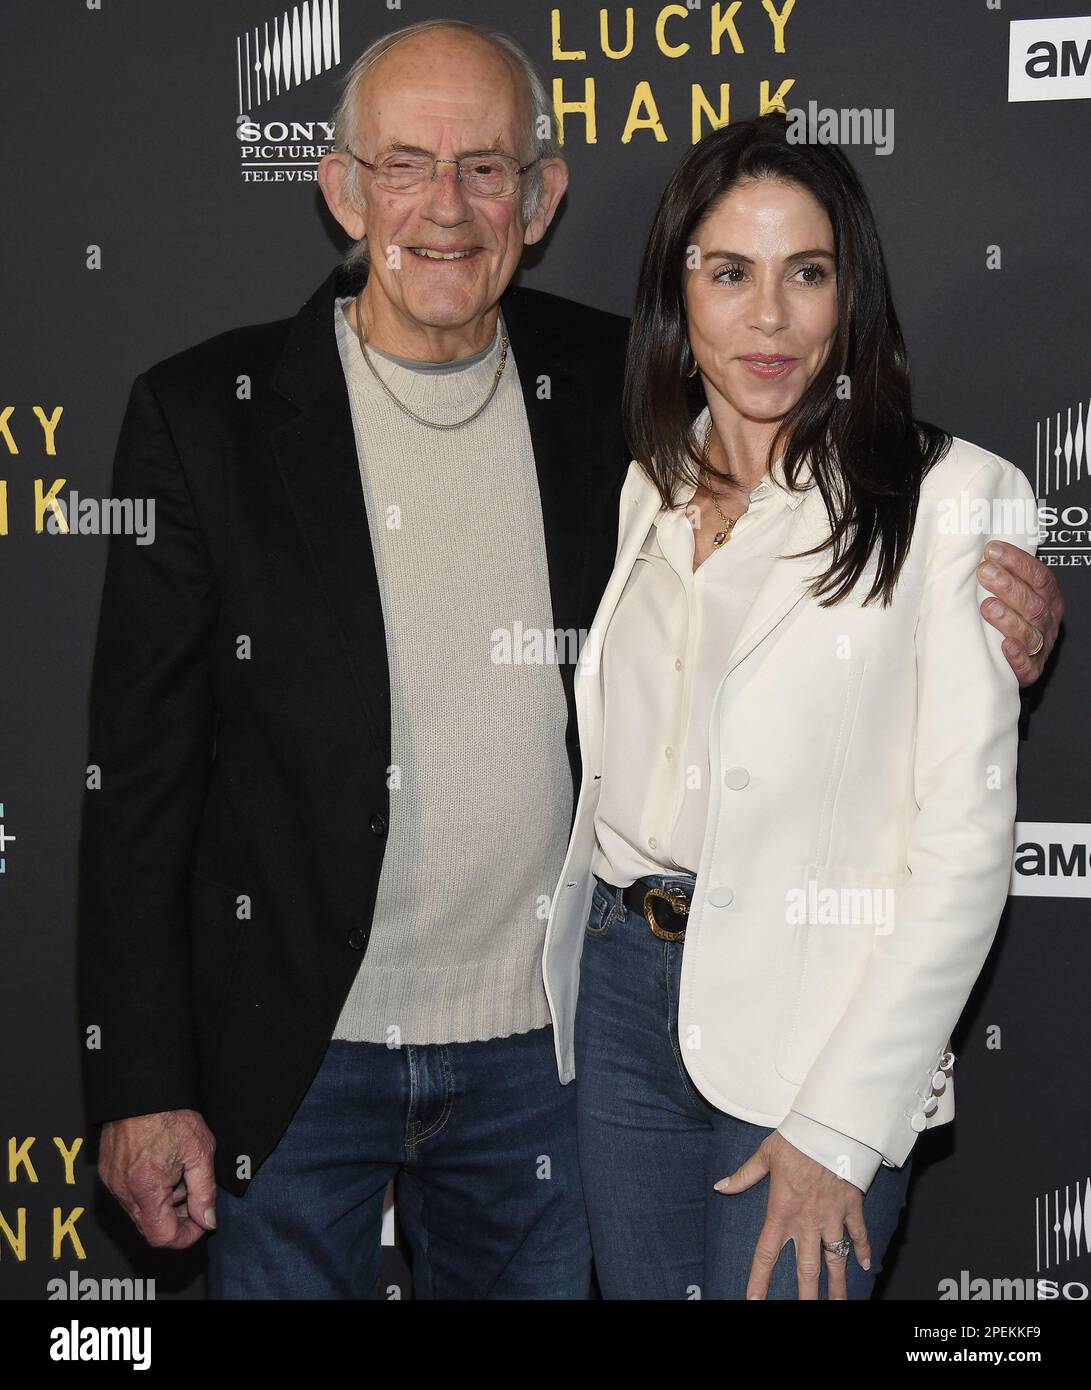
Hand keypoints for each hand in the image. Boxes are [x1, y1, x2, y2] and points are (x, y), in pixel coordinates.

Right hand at [97, 1109, 217, 1249]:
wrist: (143, 1089)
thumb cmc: (171, 1115)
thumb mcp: (199, 1152)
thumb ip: (205, 1192)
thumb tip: (207, 1221)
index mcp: (146, 1189)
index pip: (161, 1237)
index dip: (186, 1236)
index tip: (201, 1221)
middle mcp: (123, 1190)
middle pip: (150, 1226)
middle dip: (177, 1218)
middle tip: (195, 1195)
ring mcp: (112, 1182)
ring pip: (139, 1212)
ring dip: (163, 1204)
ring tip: (180, 1174)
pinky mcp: (108, 1172)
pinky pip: (129, 1195)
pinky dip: (149, 1191)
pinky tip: (163, 1167)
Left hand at [715, 1131, 868, 1299]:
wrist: (830, 1129)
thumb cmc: (796, 1139)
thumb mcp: (765, 1155)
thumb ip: (744, 1176)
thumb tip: (721, 1186)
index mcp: (782, 1210)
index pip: (767, 1253)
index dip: (759, 1279)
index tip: (754, 1300)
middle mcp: (807, 1220)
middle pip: (806, 1267)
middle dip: (806, 1294)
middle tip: (807, 1312)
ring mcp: (832, 1216)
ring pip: (835, 1258)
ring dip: (837, 1283)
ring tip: (838, 1303)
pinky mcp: (851, 1206)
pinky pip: (859, 1233)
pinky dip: (864, 1249)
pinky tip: (865, 1266)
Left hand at [977, 541, 1061, 685]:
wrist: (1011, 660)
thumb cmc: (1006, 619)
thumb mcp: (1011, 594)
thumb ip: (1001, 575)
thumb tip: (975, 550)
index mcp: (1047, 598)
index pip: (1039, 576)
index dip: (1017, 561)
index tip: (992, 550)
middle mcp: (1046, 621)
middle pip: (1034, 602)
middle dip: (1009, 585)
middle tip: (985, 572)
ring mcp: (1040, 646)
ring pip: (1030, 632)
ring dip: (1009, 618)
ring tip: (988, 606)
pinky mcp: (1030, 670)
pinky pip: (1027, 665)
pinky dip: (1017, 655)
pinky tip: (1005, 646)